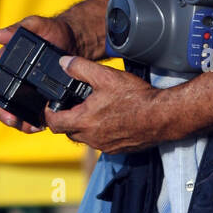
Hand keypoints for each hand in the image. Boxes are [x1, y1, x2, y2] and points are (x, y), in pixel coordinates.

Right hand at [0, 13, 77, 132]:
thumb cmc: (51, 30)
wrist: (75, 41)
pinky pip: (29, 116)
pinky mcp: (38, 100)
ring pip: (10, 113)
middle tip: (11, 119)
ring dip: (16, 122)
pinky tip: (40, 125)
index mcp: (4, 63)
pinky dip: (31, 124)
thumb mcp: (36, 25)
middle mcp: (10, 80)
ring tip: (29, 126)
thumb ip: (16, 29)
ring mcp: (23, 92)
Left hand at [43, 56, 162, 153]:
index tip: (53, 103)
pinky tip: (113, 117)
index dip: (49, 112)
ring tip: (96, 108)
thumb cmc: (136, 98)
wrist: (162, 116)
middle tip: (75, 103)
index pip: (54, 123)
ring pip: (86, 137)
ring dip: (86, 125)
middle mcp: (92, 138)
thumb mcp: (106, 76)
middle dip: (68, 118)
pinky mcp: (119, 149)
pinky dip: (102, 131)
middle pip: (69, 131)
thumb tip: (64, 63)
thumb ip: (81, 68)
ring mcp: (105, 146)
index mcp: (84, 122)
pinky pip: (102, 142)